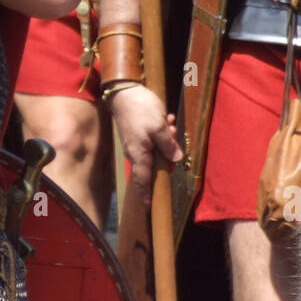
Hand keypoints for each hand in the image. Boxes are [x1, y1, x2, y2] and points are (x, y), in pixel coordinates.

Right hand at [108, 84, 182, 208]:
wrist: (125, 92)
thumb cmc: (141, 109)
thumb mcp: (159, 127)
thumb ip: (168, 145)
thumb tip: (175, 160)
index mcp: (139, 154)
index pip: (142, 181)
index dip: (146, 195)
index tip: (149, 208)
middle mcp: (136, 152)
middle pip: (156, 164)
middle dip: (169, 154)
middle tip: (173, 134)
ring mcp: (136, 143)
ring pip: (157, 150)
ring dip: (167, 139)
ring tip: (170, 123)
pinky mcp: (138, 134)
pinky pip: (153, 140)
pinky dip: (162, 132)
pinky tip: (167, 119)